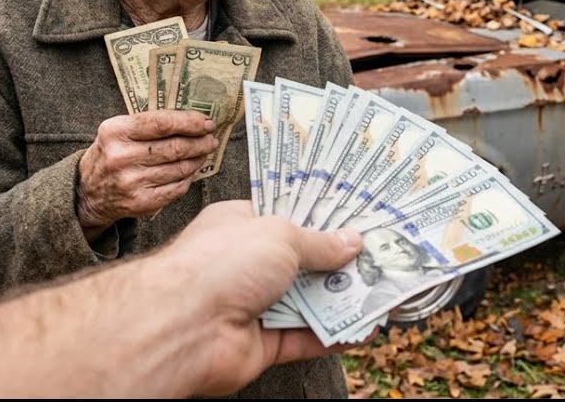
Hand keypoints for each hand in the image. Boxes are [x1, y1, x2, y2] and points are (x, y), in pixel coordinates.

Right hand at [77, 110, 217, 234]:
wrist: (89, 191)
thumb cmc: (113, 152)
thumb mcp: (120, 130)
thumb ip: (152, 123)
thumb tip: (195, 121)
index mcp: (116, 132)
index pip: (162, 123)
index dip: (190, 122)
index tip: (207, 122)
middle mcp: (121, 157)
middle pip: (175, 147)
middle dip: (200, 142)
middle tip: (211, 139)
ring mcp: (131, 182)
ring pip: (180, 168)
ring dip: (198, 159)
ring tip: (204, 152)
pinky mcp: (140, 202)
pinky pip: (177, 188)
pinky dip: (189, 177)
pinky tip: (191, 169)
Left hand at [162, 201, 363, 395]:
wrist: (181, 326)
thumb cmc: (218, 264)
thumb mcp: (280, 235)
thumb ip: (319, 242)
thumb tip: (350, 241)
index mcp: (240, 226)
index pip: (285, 219)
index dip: (320, 221)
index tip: (355, 222)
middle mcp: (245, 266)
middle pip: (301, 264)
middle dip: (338, 264)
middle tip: (379, 260)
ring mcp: (252, 306)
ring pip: (306, 303)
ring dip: (342, 300)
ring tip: (382, 292)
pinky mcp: (261, 344)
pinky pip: (304, 338)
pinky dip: (333, 335)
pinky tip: (364, 327)